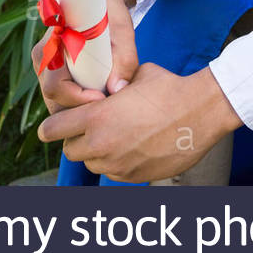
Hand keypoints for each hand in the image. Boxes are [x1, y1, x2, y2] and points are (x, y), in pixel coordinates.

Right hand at [31, 0, 139, 114]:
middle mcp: (42, 58)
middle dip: (80, 108)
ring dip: (79, 107)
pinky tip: (100, 98)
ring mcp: (45, 68)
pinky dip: (78, 104)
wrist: (102, 0)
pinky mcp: (53, 75)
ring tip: (106, 100)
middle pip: (53, 99)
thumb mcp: (123, 32)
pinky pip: (61, 100)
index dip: (78, 98)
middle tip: (109, 104)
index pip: (56, 86)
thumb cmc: (112, 14)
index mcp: (52, 45)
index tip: (103, 96)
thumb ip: (124, 59)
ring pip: (56, 103)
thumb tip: (118, 90)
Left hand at [36, 62, 241, 182]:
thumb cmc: (170, 89)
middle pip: (69, 150)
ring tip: (118, 136)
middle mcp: (101, 145)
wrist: (202, 111)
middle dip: (77, 139)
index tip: (58, 123)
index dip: (53, 126)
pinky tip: (135, 147)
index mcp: (95, 118)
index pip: (50, 130)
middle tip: (93, 127)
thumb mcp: (135, 76)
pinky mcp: (133, 176)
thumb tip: (107, 84)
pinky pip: (113, 173)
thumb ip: (113, 84)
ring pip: (92, 163)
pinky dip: (118, 163)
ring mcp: (117, 164)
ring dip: (98, 152)